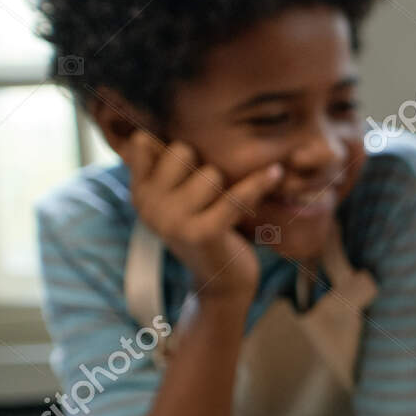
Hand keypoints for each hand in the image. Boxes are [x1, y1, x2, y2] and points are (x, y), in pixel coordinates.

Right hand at [124, 131, 282, 301]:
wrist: (222, 283)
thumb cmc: (204, 230)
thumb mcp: (174, 200)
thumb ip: (162, 168)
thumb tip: (146, 132)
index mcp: (139, 193)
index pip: (145, 143)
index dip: (173, 148)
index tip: (189, 164)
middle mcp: (148, 206)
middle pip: (182, 151)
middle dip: (204, 166)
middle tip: (211, 196)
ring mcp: (173, 220)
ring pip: (210, 173)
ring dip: (226, 187)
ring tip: (225, 210)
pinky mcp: (203, 233)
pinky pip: (235, 197)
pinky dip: (258, 183)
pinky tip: (276, 172)